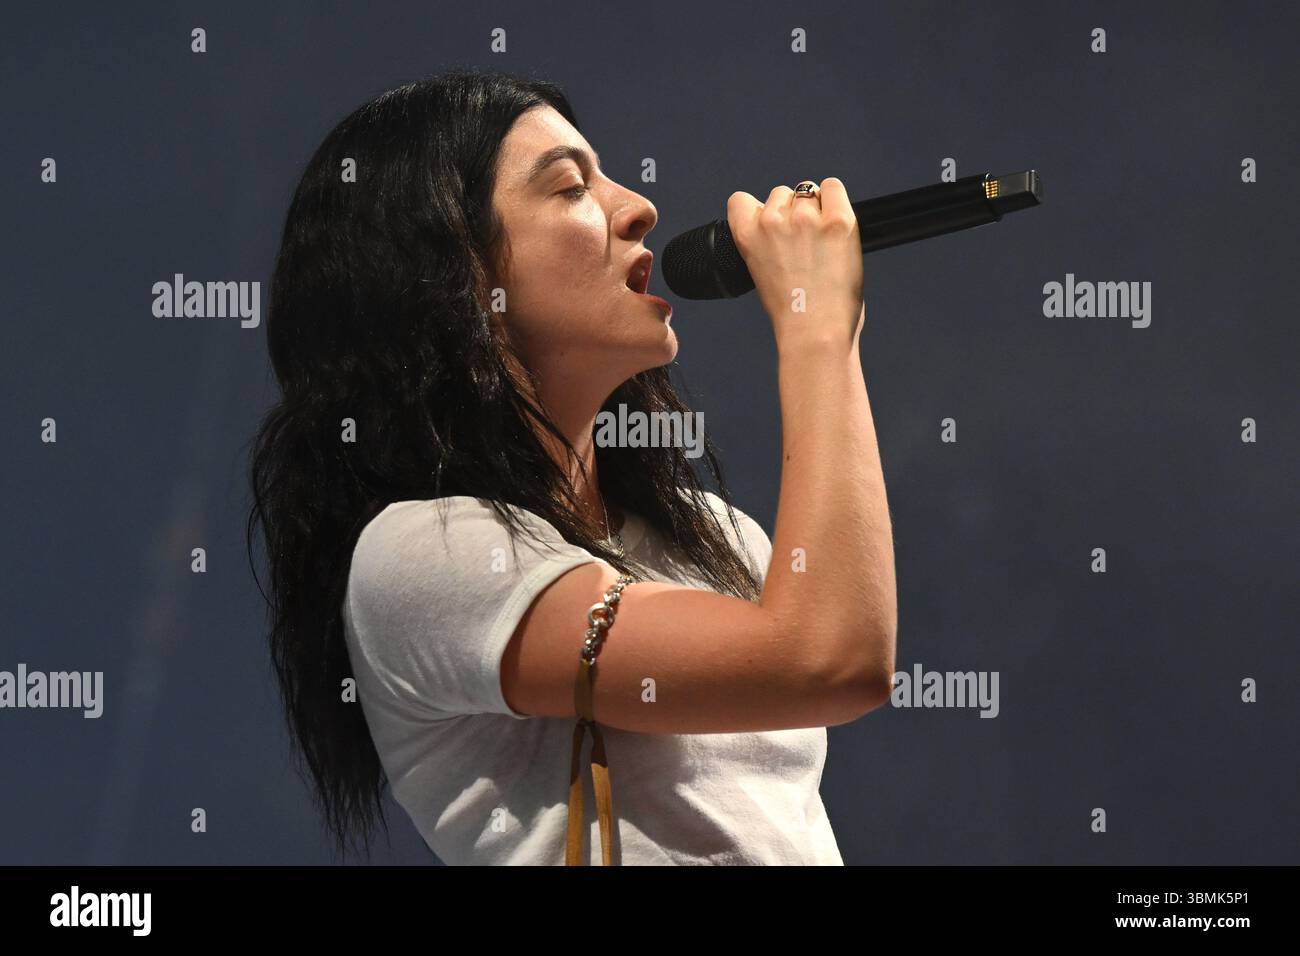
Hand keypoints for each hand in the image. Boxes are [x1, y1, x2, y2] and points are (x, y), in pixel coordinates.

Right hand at [726, 177, 864, 346]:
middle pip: (781, 193)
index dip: (758, 210)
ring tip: (823, 241)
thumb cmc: (791, 312)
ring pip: (808, 191)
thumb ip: (766, 241)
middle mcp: (772, 221)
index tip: (772, 227)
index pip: (741, 200)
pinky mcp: (837, 221)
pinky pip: (834, 188)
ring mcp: (805, 219)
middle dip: (792, 212)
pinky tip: (837, 224)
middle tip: (804, 243)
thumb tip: (786, 220)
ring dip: (816, 209)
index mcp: (747, 235)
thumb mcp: (761, 271)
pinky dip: (836, 201)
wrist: (814, 331)